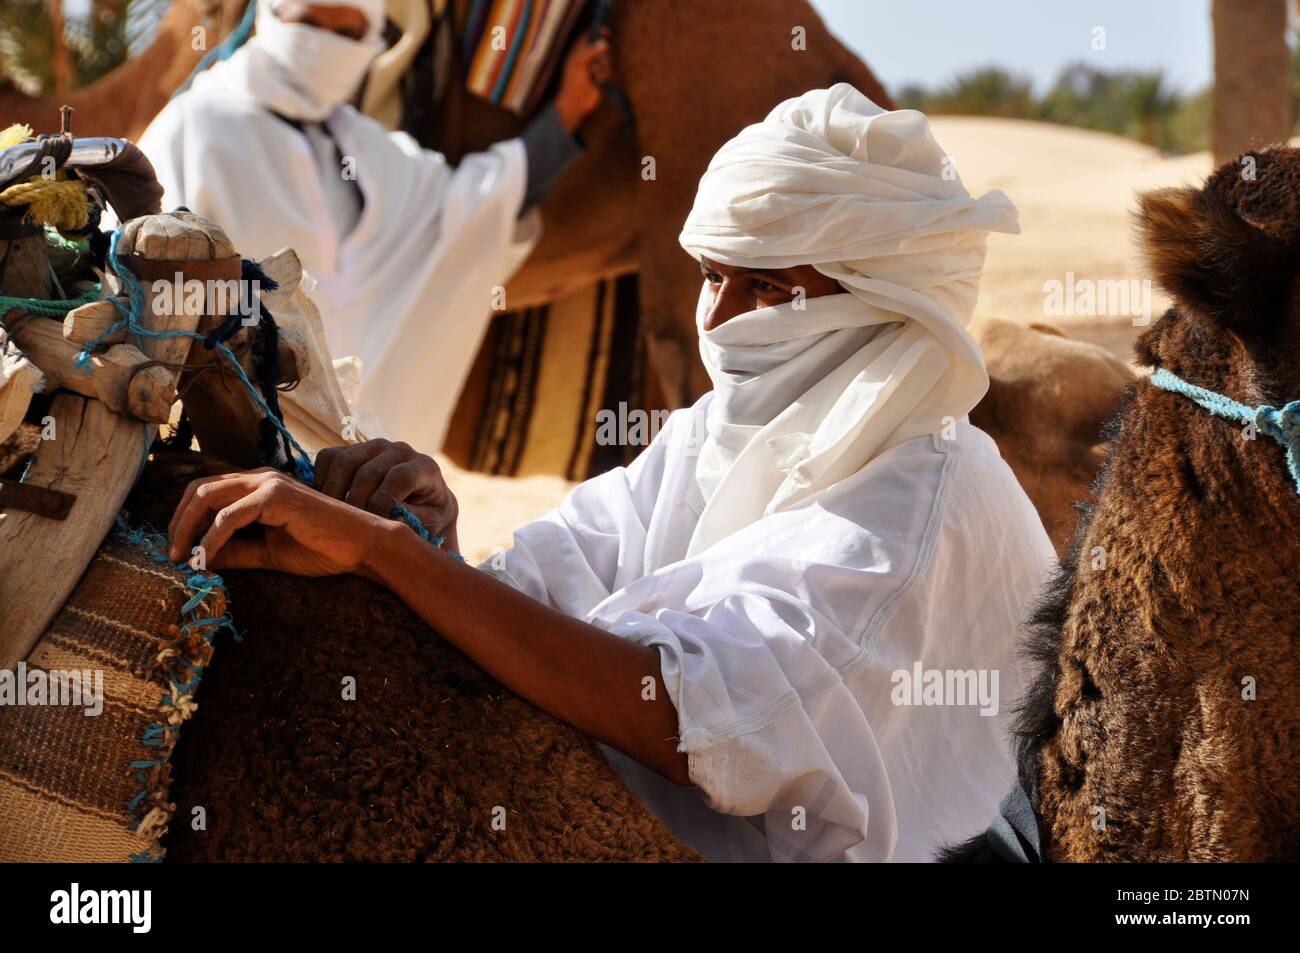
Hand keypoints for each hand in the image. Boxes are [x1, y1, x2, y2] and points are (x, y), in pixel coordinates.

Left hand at [168, 468, 389, 575]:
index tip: (180, 551)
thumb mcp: (268, 552)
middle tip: (173, 554)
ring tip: (184, 558)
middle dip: (178, 522)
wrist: (360, 545)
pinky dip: (212, 538)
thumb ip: (236, 552)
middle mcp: (260, 478)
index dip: (186, 520)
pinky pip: (230, 516)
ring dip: (188, 529)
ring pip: (208, 497)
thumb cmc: (322, 547)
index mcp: (258, 488)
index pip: (208, 492)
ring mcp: (268, 483)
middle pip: (200, 490)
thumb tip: (200, 560)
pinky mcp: (276, 496)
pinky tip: (206, 558)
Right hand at [313, 439, 458, 551]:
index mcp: (424, 467)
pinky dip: (321, 480)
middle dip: (356, 503)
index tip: (374, 524)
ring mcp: (374, 446)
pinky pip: (328, 458)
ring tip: (334, 517)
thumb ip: (413, 521)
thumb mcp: (429, 524)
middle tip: (349, 528)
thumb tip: (389, 519)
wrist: (420, 503)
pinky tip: (327, 503)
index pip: (400, 478)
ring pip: (344, 462)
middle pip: (368, 472)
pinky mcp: (352, 448)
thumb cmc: (426, 517)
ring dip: (333, 492)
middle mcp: (399, 450)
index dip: (383, 502)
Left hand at [554, 28, 611, 133]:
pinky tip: (598, 81)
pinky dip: (605, 75)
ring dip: (603, 67)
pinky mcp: (602, 78)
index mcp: (578, 51)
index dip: (597, 33)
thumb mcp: (578, 63)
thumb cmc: (573, 82)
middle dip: (602, 54)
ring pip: (607, 60)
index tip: (606, 32)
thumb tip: (604, 43)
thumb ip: (590, 51)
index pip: (589, 36)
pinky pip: (609, 71)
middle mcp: (587, 58)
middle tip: (597, 61)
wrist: (576, 102)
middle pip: (601, 47)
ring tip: (594, 74)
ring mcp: (595, 68)